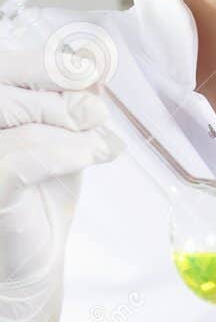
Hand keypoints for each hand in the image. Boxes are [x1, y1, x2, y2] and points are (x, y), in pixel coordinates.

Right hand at [0, 25, 121, 321]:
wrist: (29, 263)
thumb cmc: (38, 197)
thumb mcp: (61, 139)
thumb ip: (72, 100)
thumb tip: (100, 58)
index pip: (2, 65)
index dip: (46, 61)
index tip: (91, 66)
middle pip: (2, 82)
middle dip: (58, 91)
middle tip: (97, 113)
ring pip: (9, 111)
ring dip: (63, 121)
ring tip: (97, 141)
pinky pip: (19, 156)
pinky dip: (62, 151)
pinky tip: (90, 157)